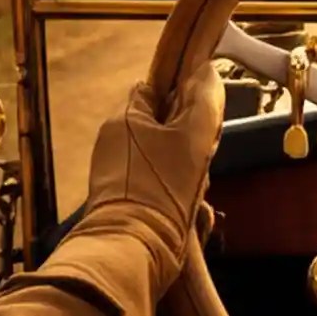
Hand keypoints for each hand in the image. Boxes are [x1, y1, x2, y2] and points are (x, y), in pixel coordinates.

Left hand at [79, 62, 224, 261]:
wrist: (133, 245)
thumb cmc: (163, 186)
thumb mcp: (193, 137)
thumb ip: (204, 100)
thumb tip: (207, 69)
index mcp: (123, 117)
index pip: (152, 89)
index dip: (180, 96)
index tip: (199, 117)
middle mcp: (110, 139)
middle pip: (156, 123)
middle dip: (182, 136)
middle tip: (200, 155)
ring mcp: (109, 170)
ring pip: (155, 153)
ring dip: (177, 163)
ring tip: (193, 183)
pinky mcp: (113, 198)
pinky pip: (147, 178)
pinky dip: (165, 185)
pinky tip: (179, 201)